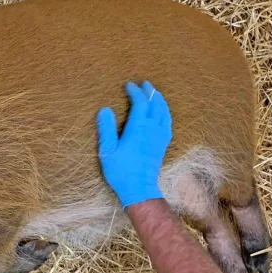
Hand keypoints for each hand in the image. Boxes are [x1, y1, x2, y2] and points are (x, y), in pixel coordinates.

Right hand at [96, 81, 171, 207]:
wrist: (139, 188)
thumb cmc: (121, 170)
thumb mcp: (108, 150)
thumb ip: (106, 128)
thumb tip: (104, 109)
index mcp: (138, 127)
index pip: (140, 102)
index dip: (135, 91)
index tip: (128, 85)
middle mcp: (152, 128)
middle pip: (155, 104)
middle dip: (150, 92)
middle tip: (144, 84)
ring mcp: (160, 136)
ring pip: (164, 112)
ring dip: (159, 100)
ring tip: (154, 94)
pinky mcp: (163, 143)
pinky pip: (167, 121)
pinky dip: (164, 112)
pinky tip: (161, 113)